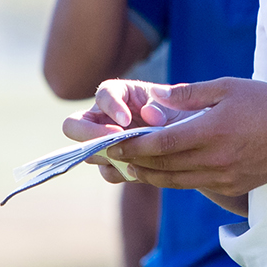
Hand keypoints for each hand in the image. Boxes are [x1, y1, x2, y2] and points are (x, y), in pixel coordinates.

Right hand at [62, 79, 188, 179]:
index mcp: (119, 94)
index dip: (110, 107)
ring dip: (107, 155)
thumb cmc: (182, 112)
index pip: (103, 95)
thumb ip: (163, 105)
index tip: (126, 121)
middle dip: (90, 134)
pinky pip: (108, 171)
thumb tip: (150, 116)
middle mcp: (105, 117)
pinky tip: (139, 169)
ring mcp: (106, 142)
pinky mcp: (115, 163)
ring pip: (89, 152)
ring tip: (133, 156)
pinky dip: (121, 171)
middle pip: (74, 125)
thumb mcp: (177, 104)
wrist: (193, 139)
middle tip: (115, 141)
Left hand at [77, 77, 266, 196]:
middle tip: (114, 156)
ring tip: (132, 168)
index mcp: (211, 130)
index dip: (135, 145)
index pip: (163, 144)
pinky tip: (163, 173)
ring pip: (176, 181)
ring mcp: (223, 176)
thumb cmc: (264, 104)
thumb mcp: (227, 87)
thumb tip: (155, 95)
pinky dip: (174, 180)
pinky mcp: (230, 187)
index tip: (116, 142)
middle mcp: (215, 158)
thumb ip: (189, 93)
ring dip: (151, 176)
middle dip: (136, 161)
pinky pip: (195, 185)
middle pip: (164, 166)